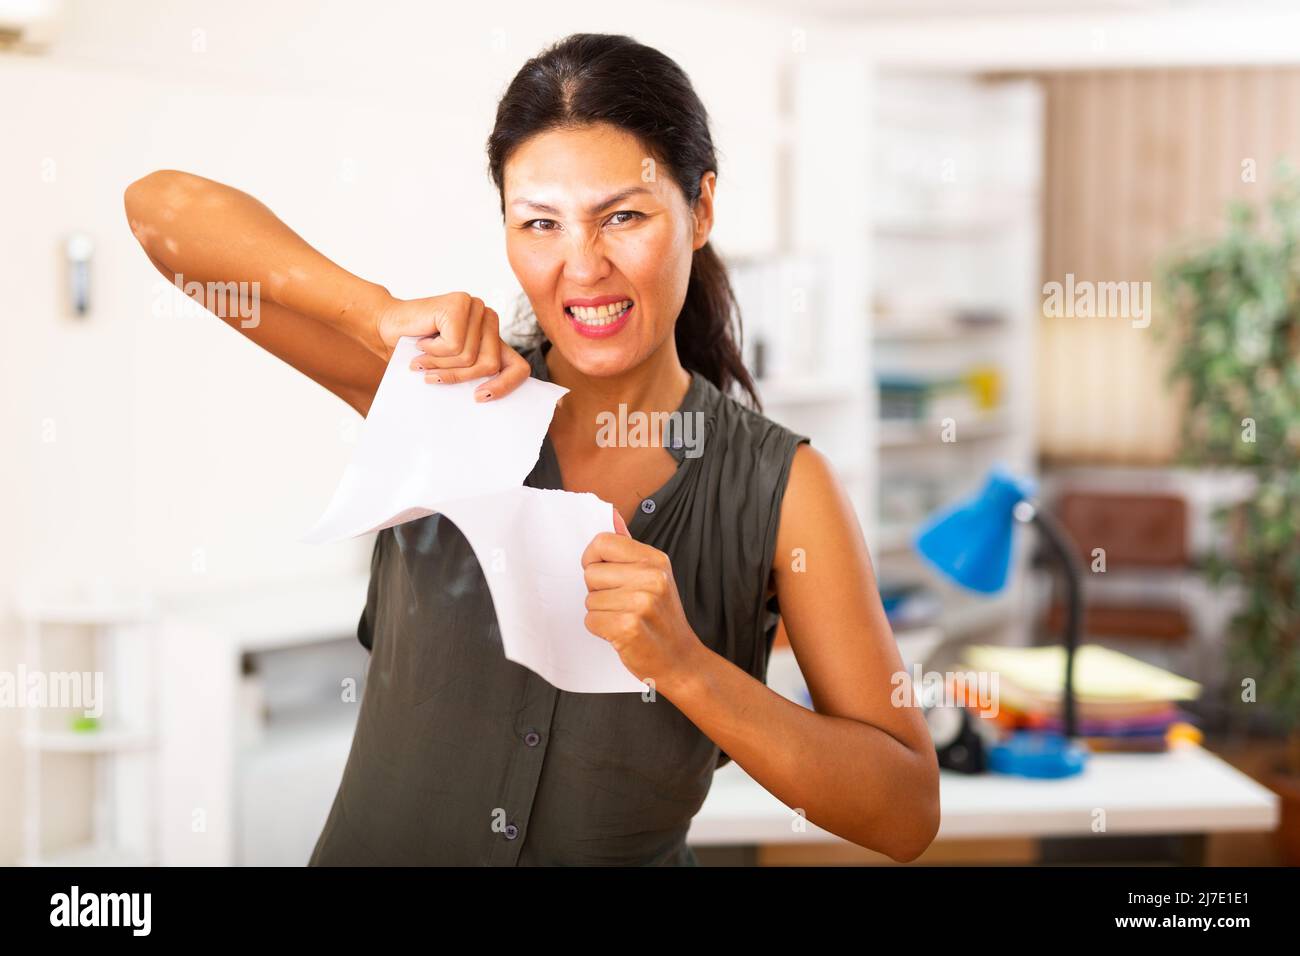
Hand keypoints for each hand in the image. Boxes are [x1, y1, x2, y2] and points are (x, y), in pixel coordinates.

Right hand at [375, 291, 530, 400]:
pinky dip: (433, 351)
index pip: (518, 368)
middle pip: (489, 365)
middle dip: (456, 376)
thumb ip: (473, 377)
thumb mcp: (452, 369)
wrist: (386, 327)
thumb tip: (487, 401)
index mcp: (492, 336)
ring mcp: (476, 308)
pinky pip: (454, 346)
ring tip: (422, 359)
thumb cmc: (417, 352)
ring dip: (440, 364)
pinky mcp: (460, 304)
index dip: (505, 387)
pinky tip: (422, 342)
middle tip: (430, 375)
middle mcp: (489, 318)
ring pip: (471, 358)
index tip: (479, 397)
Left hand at [582, 506, 705, 695]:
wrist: (680, 659)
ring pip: (589, 599)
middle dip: (598, 591)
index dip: (593, 559)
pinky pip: (591, 621)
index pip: (602, 542)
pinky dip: (601, 631)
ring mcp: (641, 603)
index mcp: (656, 560)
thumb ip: (629, 549)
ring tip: (625, 619)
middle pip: (591, 573)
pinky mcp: (629, 627)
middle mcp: (651, 578)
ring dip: (600, 613)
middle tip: (622, 604)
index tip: (603, 574)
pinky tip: (621, 634)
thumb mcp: (654, 576)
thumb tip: (611, 515)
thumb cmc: (661, 618)